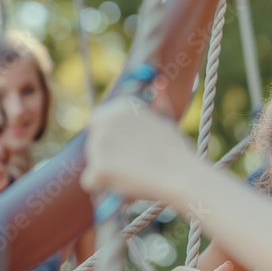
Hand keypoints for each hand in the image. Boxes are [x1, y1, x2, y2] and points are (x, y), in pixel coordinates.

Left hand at [81, 99, 196, 202]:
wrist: (181, 175)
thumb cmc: (177, 152)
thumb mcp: (166, 120)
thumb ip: (155, 104)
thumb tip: (159, 83)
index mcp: (120, 107)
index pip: (97, 122)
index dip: (109, 139)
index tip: (123, 149)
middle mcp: (106, 121)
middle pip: (93, 144)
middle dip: (106, 156)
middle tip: (130, 167)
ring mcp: (100, 144)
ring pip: (93, 163)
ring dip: (107, 172)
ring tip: (134, 175)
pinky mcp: (99, 166)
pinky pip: (90, 181)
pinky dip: (103, 187)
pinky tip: (124, 186)